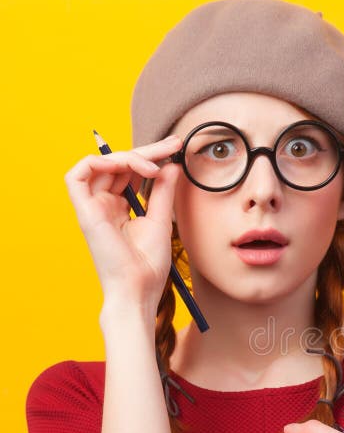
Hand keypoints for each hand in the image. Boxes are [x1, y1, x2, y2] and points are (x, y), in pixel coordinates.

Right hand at [64, 136, 182, 306]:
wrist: (139, 288)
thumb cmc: (149, 264)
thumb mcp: (162, 220)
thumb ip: (163, 192)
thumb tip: (171, 165)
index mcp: (119, 207)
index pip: (131, 172)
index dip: (152, 156)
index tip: (176, 149)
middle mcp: (103, 204)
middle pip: (118, 165)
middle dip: (146, 151)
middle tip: (173, 144)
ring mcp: (92, 207)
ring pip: (101, 165)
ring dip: (128, 157)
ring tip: (152, 166)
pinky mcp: (84, 212)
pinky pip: (77, 175)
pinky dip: (99, 163)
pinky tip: (126, 165)